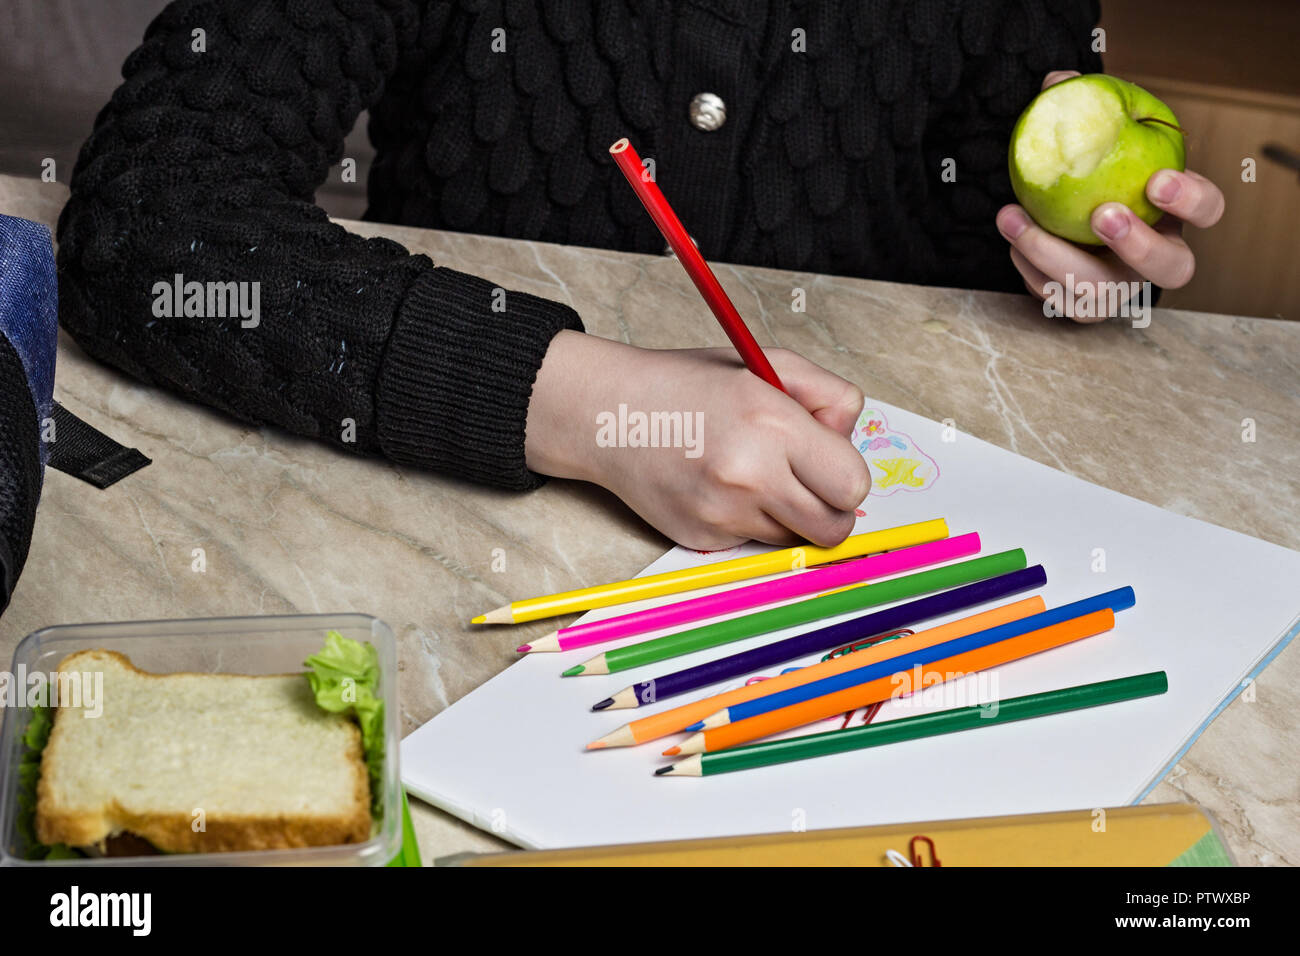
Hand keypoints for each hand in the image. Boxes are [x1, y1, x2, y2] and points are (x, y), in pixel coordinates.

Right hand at [525, 331, 870, 549]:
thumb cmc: (690, 386)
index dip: (847, 478)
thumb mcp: (767, 364)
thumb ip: (828, 397)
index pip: (852, 486)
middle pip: (833, 529)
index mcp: (772, 424)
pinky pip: (752, 542)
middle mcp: (749, 475)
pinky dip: (747, 521)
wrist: (611, 415)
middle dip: (830, 510)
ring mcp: (723, 514)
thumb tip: (850, 444)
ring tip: (752, 475)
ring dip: (786, 515)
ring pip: (793, 539)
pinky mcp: (702, 538)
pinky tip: (718, 487)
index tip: (831, 467)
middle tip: (808, 484)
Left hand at [997, 70, 1224, 320]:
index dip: (1190, 200)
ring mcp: (1119, 289)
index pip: (1208, 210)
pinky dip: (1029, 269)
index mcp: (1176, 215)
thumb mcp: (1095, 140)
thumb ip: (1085, 110)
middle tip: (1102, 214)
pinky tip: (1012, 239)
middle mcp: (1156, 258)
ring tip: (1014, 219)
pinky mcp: (1081, 307)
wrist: (1065, 219)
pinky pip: (1058, 300)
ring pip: (1100, 294)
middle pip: (1170, 268)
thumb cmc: (1093, 172)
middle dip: (1138, 244)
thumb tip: (1057, 83)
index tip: (1158, 180)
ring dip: (1054, 257)